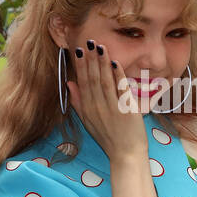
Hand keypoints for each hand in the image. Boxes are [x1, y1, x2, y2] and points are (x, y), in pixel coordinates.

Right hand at [65, 40, 146, 162]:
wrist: (125, 154)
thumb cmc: (108, 138)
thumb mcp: (87, 121)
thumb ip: (78, 102)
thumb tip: (69, 83)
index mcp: (87, 108)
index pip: (82, 82)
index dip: (79, 65)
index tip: (77, 50)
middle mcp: (97, 107)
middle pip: (92, 79)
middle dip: (89, 59)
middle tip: (87, 42)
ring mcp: (112, 109)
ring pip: (104, 82)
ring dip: (102, 63)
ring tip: (100, 47)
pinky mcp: (126, 111)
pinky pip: (121, 90)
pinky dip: (118, 76)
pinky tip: (115, 64)